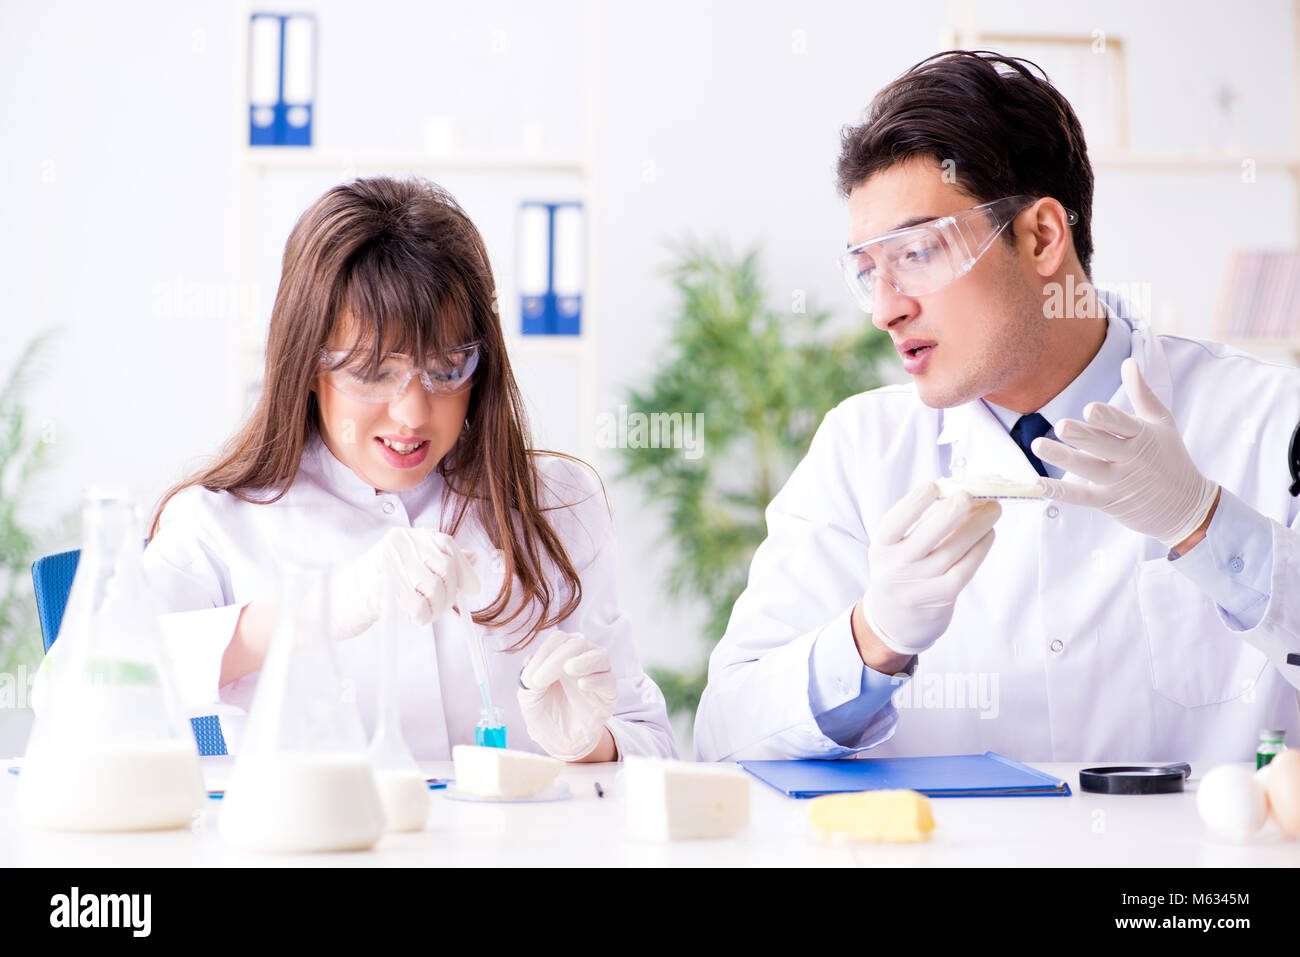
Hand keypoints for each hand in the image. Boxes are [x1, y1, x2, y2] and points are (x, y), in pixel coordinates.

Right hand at [330, 528, 479, 639]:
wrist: (338, 601)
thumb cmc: (377, 585)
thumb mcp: (411, 566)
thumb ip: (440, 560)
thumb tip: (474, 558)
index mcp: (409, 535)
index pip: (447, 544)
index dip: (464, 568)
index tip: (474, 590)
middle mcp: (400, 542)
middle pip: (444, 566)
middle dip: (450, 593)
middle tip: (441, 609)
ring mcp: (389, 561)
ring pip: (433, 587)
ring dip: (436, 608)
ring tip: (425, 616)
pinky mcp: (381, 584)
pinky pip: (417, 604)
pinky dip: (422, 616)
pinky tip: (415, 618)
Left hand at [517, 630, 617, 760]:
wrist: (559, 741)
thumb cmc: (545, 713)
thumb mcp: (529, 697)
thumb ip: (529, 677)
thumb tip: (529, 658)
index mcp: (562, 654)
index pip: (558, 640)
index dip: (543, 653)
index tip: (528, 679)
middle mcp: (583, 658)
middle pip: (577, 644)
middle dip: (557, 658)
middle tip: (539, 680)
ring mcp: (598, 674)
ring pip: (600, 656)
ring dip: (583, 661)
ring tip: (568, 668)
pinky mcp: (609, 693)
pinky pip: (608, 679)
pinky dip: (596, 679)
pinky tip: (582, 684)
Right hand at [861, 482, 1000, 656]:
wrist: (894, 620)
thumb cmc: (901, 570)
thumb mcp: (895, 548)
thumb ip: (918, 524)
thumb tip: (958, 494)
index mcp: (881, 548)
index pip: (894, 523)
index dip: (913, 503)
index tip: (934, 485)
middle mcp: (895, 568)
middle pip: (926, 537)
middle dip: (950, 513)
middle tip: (970, 495)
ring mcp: (918, 585)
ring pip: (952, 551)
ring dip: (976, 527)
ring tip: (993, 510)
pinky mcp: (940, 598)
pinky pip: (964, 570)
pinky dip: (980, 549)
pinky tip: (988, 534)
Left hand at [1033, 357, 1218, 548]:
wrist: (1187, 507)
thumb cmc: (1170, 457)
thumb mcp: (1161, 423)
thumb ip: (1141, 393)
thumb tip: (1128, 361)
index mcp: (1144, 436)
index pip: (1124, 424)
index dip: (1107, 418)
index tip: (1089, 410)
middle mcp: (1131, 459)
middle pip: (1102, 445)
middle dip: (1082, 436)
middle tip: (1060, 426)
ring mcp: (1119, 482)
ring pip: (1087, 468)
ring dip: (1062, 458)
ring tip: (1038, 445)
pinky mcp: (1108, 501)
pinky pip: (1081, 496)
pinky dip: (1060, 491)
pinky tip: (1038, 484)